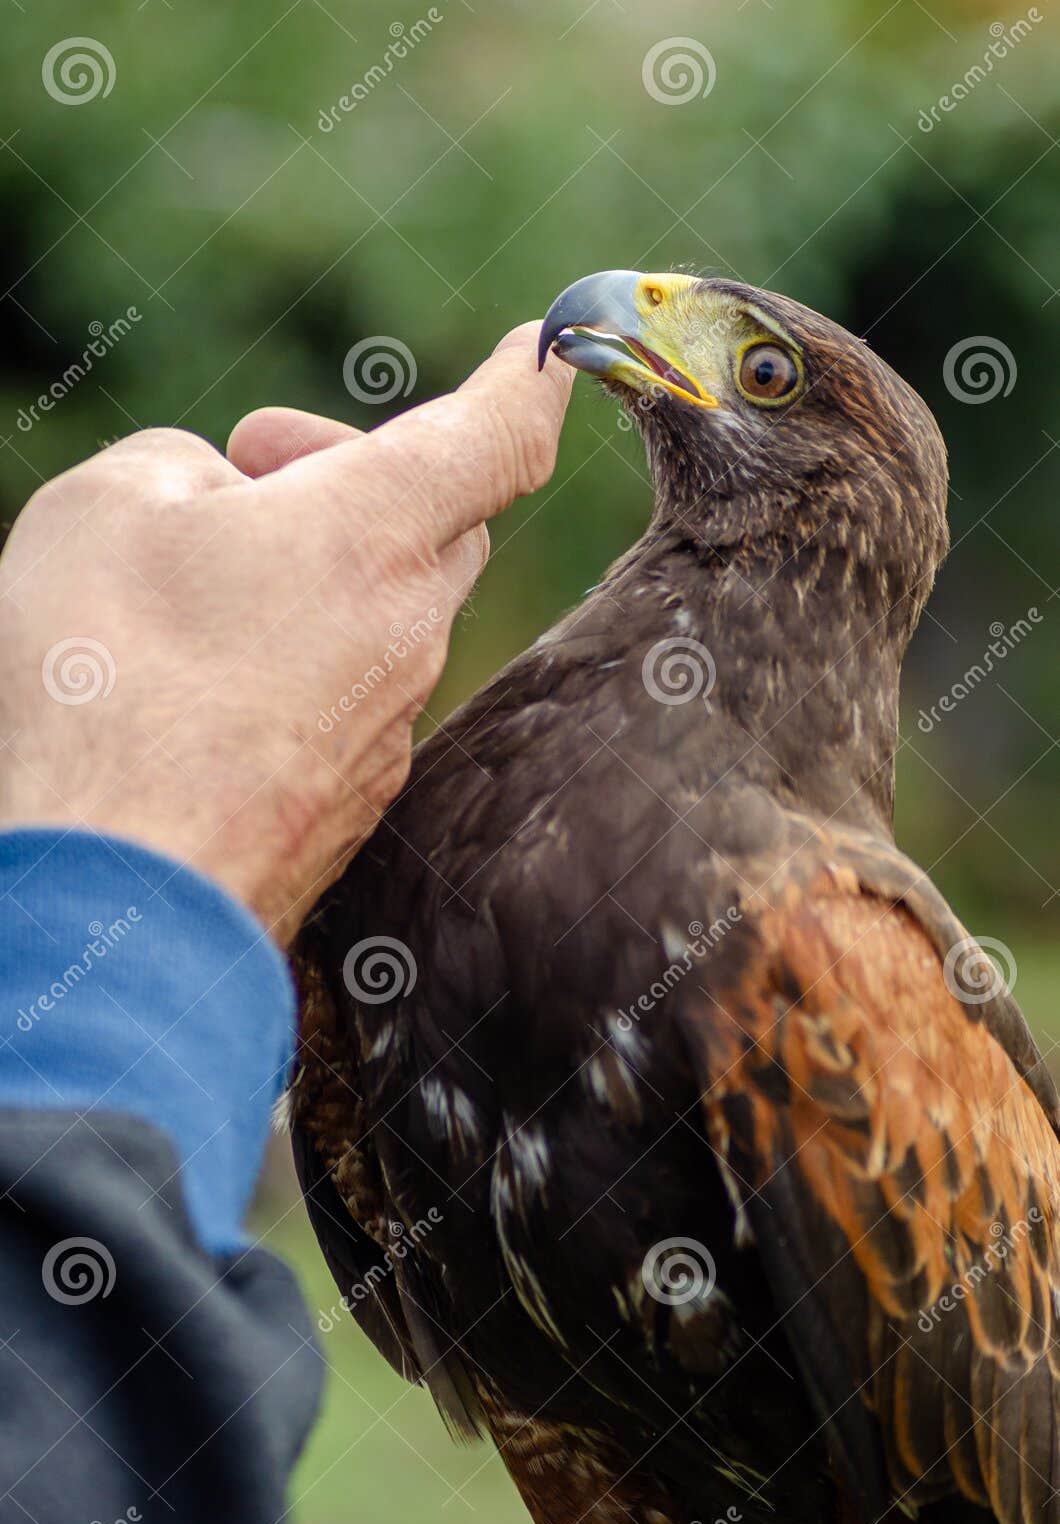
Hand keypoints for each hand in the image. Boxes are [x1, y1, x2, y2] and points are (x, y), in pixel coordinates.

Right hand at [0, 324, 573, 944]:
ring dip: (320, 576)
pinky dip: (302, 666)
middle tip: (253, 469)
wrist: (124, 890)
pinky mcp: (354, 800)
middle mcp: (411, 628)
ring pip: (388, 616)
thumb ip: (181, 468)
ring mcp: (390, 725)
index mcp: (375, 529)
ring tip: (201, 585)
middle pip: (438, 522)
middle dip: (356, 475)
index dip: (528, 378)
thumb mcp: (107, 507)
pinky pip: (350, 699)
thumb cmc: (107, 681)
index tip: (546, 349)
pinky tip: (205, 687)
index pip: (499, 431)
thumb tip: (216, 499)